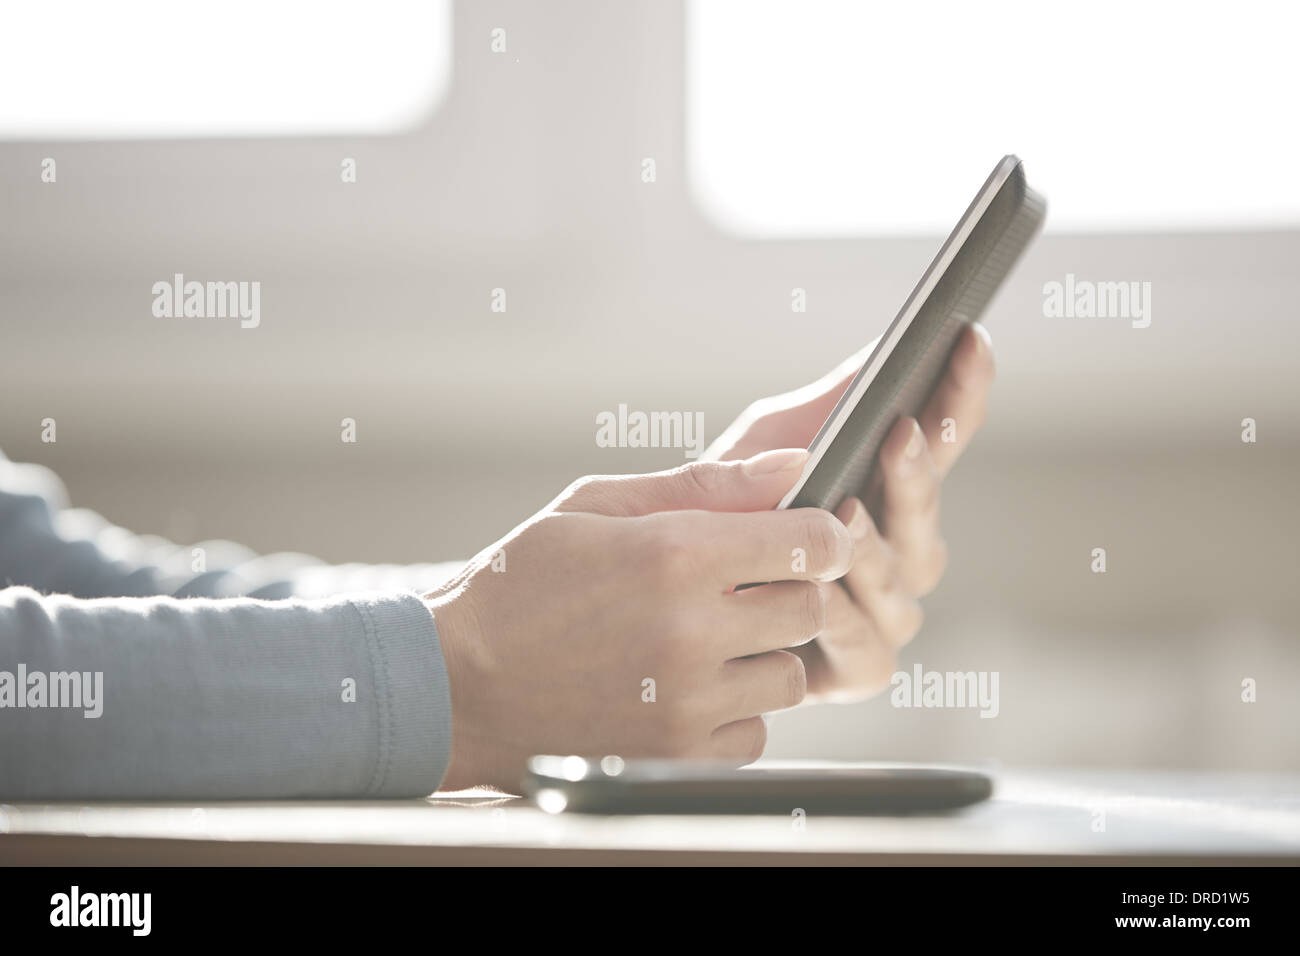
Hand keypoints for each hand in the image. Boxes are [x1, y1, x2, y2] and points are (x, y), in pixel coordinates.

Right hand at [426, 449, 853, 790]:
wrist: (455, 686)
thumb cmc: (520, 586)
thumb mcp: (597, 506)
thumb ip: (704, 484)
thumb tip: (793, 463)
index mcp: (673, 554)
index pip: (811, 541)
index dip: (818, 535)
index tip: (805, 539)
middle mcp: (690, 630)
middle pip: (809, 607)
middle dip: (784, 592)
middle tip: (735, 590)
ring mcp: (686, 702)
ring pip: (788, 675)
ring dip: (760, 655)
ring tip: (699, 641)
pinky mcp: (677, 756)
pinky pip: (755, 732)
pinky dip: (732, 710)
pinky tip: (683, 688)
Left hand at [707, 323, 996, 701]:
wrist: (662, 592)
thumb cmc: (723, 510)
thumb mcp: (767, 441)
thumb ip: (825, 405)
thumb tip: (879, 354)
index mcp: (886, 494)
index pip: (941, 440)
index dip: (960, 395)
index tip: (970, 339)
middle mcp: (896, 556)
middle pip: (928, 518)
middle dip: (918, 474)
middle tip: (899, 431)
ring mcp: (879, 615)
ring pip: (904, 584)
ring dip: (877, 546)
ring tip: (846, 511)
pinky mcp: (850, 671)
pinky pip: (867, 649)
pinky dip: (845, 617)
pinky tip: (820, 588)